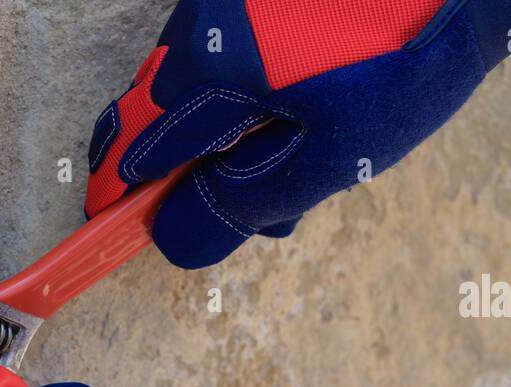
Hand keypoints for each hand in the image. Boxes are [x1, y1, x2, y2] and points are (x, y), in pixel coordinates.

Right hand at [86, 0, 510, 267]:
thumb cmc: (403, 64)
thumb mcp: (329, 156)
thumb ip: (242, 201)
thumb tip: (172, 238)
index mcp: (210, 69)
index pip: (134, 150)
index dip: (117, 197)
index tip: (107, 229)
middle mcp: (202, 23)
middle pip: (149, 113)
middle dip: (169, 168)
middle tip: (214, 205)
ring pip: (185, 83)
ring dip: (208, 134)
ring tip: (276, 161)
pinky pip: (218, 50)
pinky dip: (234, 95)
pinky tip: (286, 113)